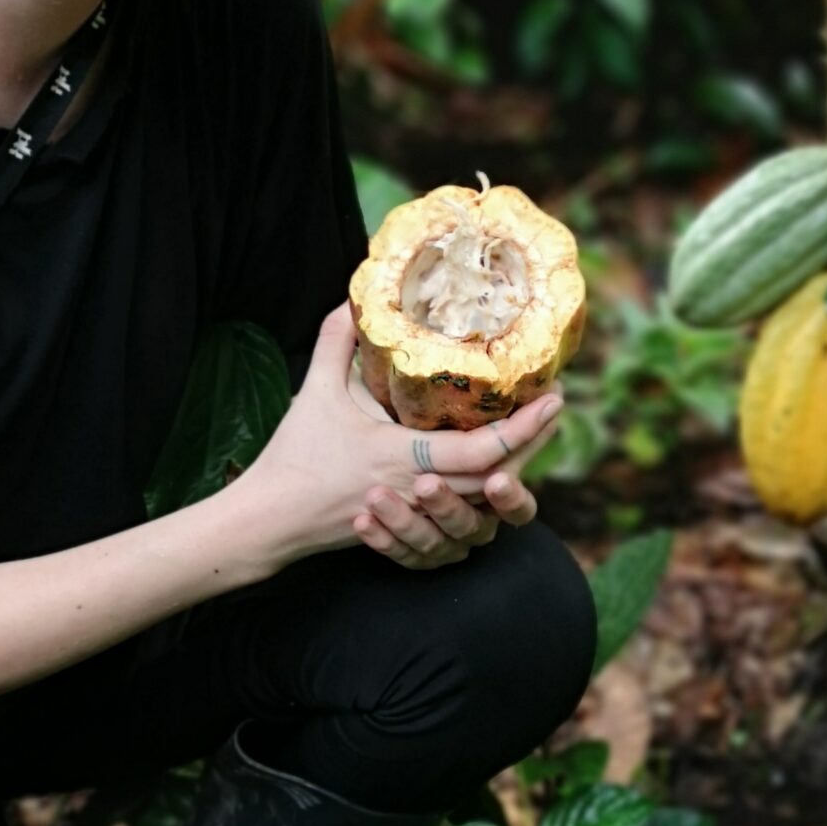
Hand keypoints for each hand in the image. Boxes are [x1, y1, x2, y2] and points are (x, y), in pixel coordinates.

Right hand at [235, 302, 565, 573]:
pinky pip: (464, 516)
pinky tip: (498, 470)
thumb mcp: (315, 392)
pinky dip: (486, 494)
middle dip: (534, 443)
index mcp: (402, 457)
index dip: (524, 427)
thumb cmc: (294, 458)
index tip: (553, 397)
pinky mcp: (411, 525)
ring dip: (515, 469)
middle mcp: (419, 489)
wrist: (270, 519)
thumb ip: (335, 343)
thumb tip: (351, 300)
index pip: (482, 451)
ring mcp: (417, 512)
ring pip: (485, 499)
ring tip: (535, 433)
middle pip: (498, 476)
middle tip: (555, 405)